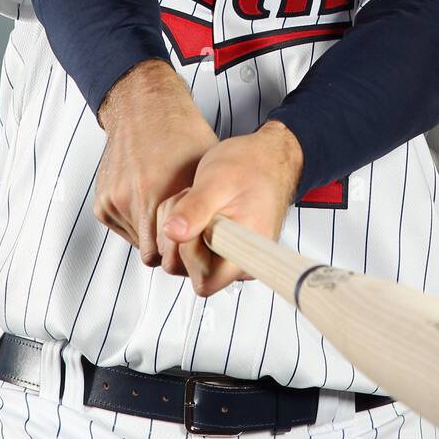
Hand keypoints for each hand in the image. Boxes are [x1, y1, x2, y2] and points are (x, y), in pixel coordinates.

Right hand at [93, 59, 218, 263]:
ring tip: (166, 209)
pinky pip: (123, 226)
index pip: (167, 254)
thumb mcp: (206, 172)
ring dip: (150, 232)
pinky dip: (136, 220)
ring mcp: (113, 201)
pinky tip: (150, 200)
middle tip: (182, 234)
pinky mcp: (102, 202)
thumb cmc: (181, 135)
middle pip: (150, 252)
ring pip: (136, 240)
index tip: (191, 246)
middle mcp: (131, 199)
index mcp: (158, 193)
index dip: (181, 253)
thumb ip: (205, 211)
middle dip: (167, 247)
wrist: (145, 109)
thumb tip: (218, 240)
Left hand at [157, 119, 303, 296]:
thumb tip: (173, 233)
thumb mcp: (217, 180)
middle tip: (189, 201)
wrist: (265, 157)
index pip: (206, 280)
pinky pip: (186, 251)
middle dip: (178, 236)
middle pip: (188, 271)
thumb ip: (196, 208)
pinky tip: (193, 206)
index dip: (190, 254)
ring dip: (176, 229)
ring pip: (182, 261)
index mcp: (247, 253)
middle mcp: (240, 262)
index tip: (197, 221)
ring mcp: (228, 257)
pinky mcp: (217, 250)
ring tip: (193, 200)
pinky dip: (180, 228)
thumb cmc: (250, 166)